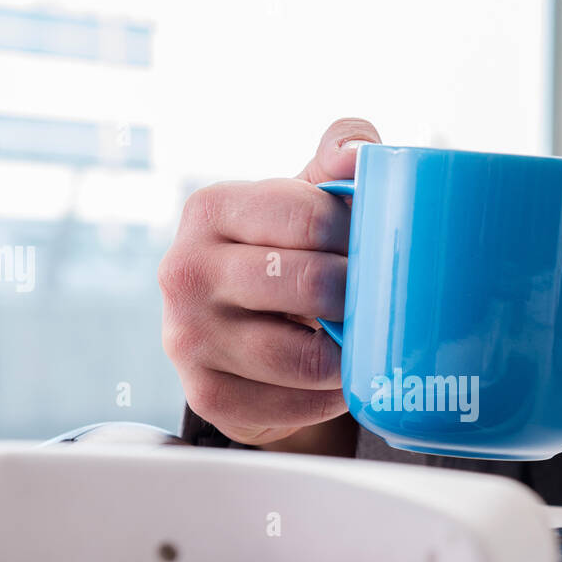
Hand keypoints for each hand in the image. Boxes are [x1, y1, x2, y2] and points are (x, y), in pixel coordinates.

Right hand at [159, 118, 380, 448]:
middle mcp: (184, 270)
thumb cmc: (285, 254)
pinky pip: (291, 405)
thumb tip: (358, 156)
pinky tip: (338, 380)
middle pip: (309, 285)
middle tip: (377, 300)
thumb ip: (338, 157)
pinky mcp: (208, 395)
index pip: (307, 216)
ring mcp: (187, 337)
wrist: (241, 332)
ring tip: (365, 342)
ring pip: (301, 356)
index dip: (357, 235)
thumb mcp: (305, 197)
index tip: (374, 248)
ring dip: (348, 355)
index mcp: (211, 208)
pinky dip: (328, 397)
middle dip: (358, 296)